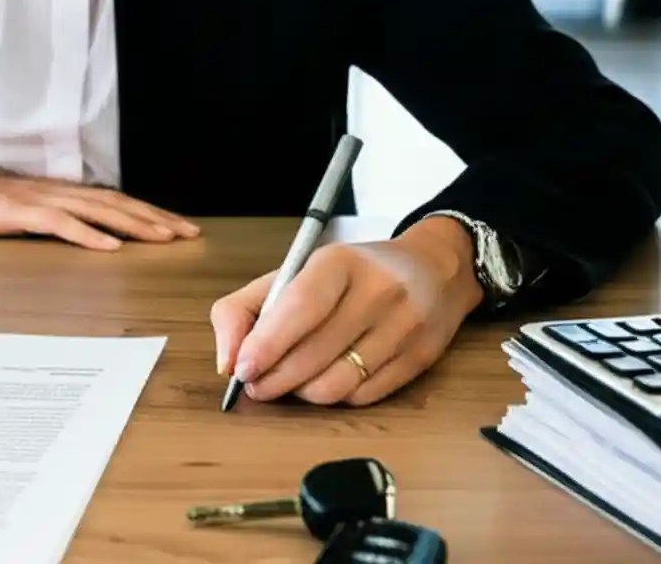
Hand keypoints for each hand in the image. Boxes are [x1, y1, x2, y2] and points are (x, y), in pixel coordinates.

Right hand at [0, 163, 200, 250]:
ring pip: (97, 210)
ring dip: (133, 224)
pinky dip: (87, 234)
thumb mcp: (13, 218)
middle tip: (189, 233)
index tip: (177, 228)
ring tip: (163, 237)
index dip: (146, 214)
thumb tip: (75, 239)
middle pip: (115, 203)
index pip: (111, 202)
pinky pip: (58, 224)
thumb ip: (44, 224)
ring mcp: (35, 199)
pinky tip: (110, 247)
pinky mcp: (15, 212)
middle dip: (155, 218)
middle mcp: (52, 191)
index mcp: (54, 194)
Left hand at [210, 217, 483, 405]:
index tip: (243, 370)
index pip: (301, 308)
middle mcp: (378, 291)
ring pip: (339, 384)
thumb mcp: (296, 274)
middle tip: (257, 385)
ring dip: (303, 394)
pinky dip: (336, 397)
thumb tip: (226, 362)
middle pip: (315, 354)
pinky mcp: (421, 357)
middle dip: (275, 379)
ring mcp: (405, 326)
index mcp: (339, 262)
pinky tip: (328, 381)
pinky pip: (364, 396)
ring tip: (291, 384)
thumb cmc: (351, 275)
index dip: (268, 344)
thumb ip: (245, 308)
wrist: (434, 270)